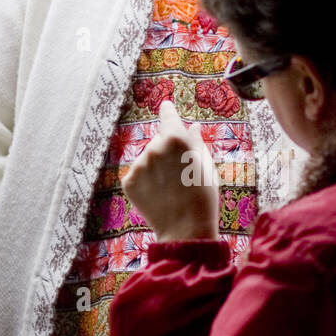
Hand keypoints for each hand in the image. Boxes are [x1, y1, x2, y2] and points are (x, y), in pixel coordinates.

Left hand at [123, 99, 218, 241]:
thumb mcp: (207, 165)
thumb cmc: (203, 196)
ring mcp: (139, 164)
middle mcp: (153, 147)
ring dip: (157, 168)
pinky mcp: (129, 181)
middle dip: (167, 151)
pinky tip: (159, 195)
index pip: (168, 116)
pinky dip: (147, 182)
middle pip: (159, 141)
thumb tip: (191, 128)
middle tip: (181, 173)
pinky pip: (138, 175)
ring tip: (171, 188)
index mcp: (175, 138)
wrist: (186, 229)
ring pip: (148, 159)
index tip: (165, 106)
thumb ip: (196, 142)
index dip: (168, 111)